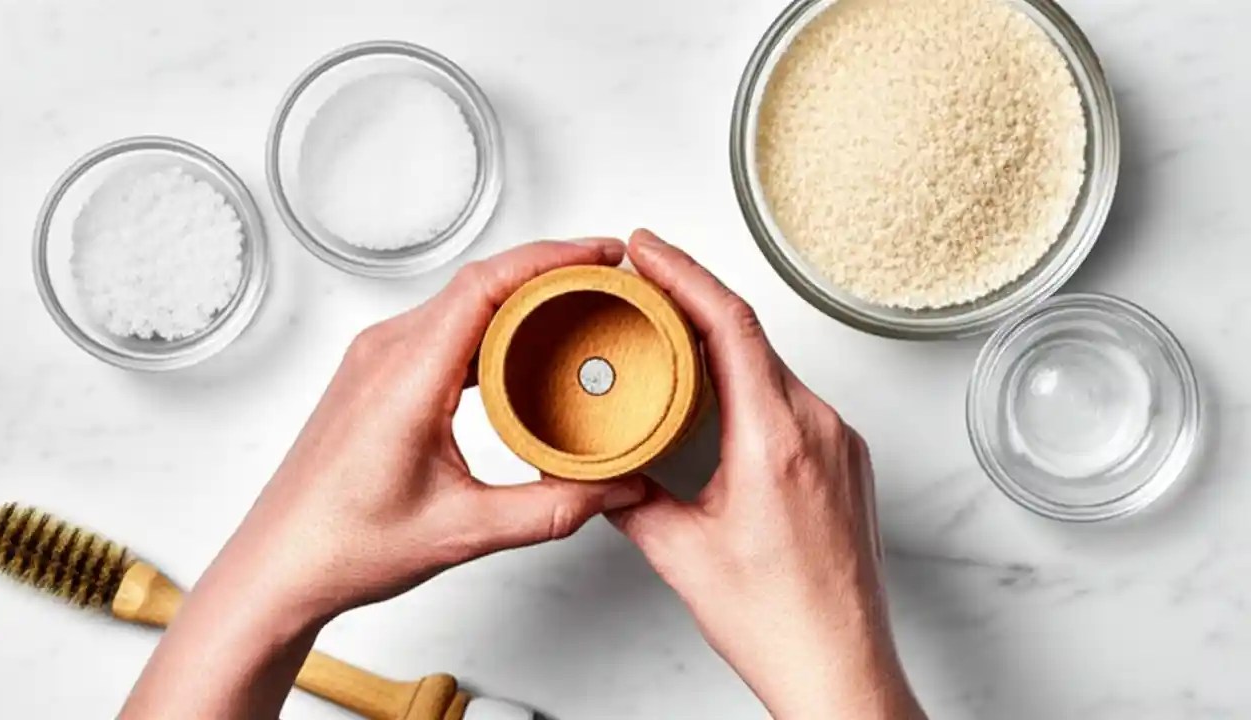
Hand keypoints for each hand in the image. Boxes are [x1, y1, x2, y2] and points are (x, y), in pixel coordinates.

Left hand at [123, 239, 648, 718]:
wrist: (279, 566)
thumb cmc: (344, 546)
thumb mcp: (463, 531)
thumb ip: (553, 508)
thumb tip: (617, 486)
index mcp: (404, 376)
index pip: (485, 285)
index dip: (550, 259)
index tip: (601, 255)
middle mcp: (385, 352)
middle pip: (478, 283)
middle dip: (549, 272)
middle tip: (607, 281)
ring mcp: (376, 359)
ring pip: (460, 303)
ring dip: (519, 298)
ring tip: (577, 308)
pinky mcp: (375, 374)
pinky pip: (443, 328)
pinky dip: (491, 326)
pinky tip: (524, 348)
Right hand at [610, 231, 922, 719]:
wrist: (840, 667)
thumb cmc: (776, 621)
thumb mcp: (679, 553)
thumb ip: (629, 497)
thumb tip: (599, 468)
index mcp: (775, 442)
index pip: (730, 326)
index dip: (683, 273)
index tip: (647, 249)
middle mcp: (819, 429)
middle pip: (751, 336)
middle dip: (693, 301)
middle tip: (642, 284)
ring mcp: (841, 442)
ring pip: (772, 365)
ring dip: (721, 343)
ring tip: (668, 336)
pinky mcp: (847, 460)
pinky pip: (792, 397)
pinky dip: (749, 380)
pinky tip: (716, 393)